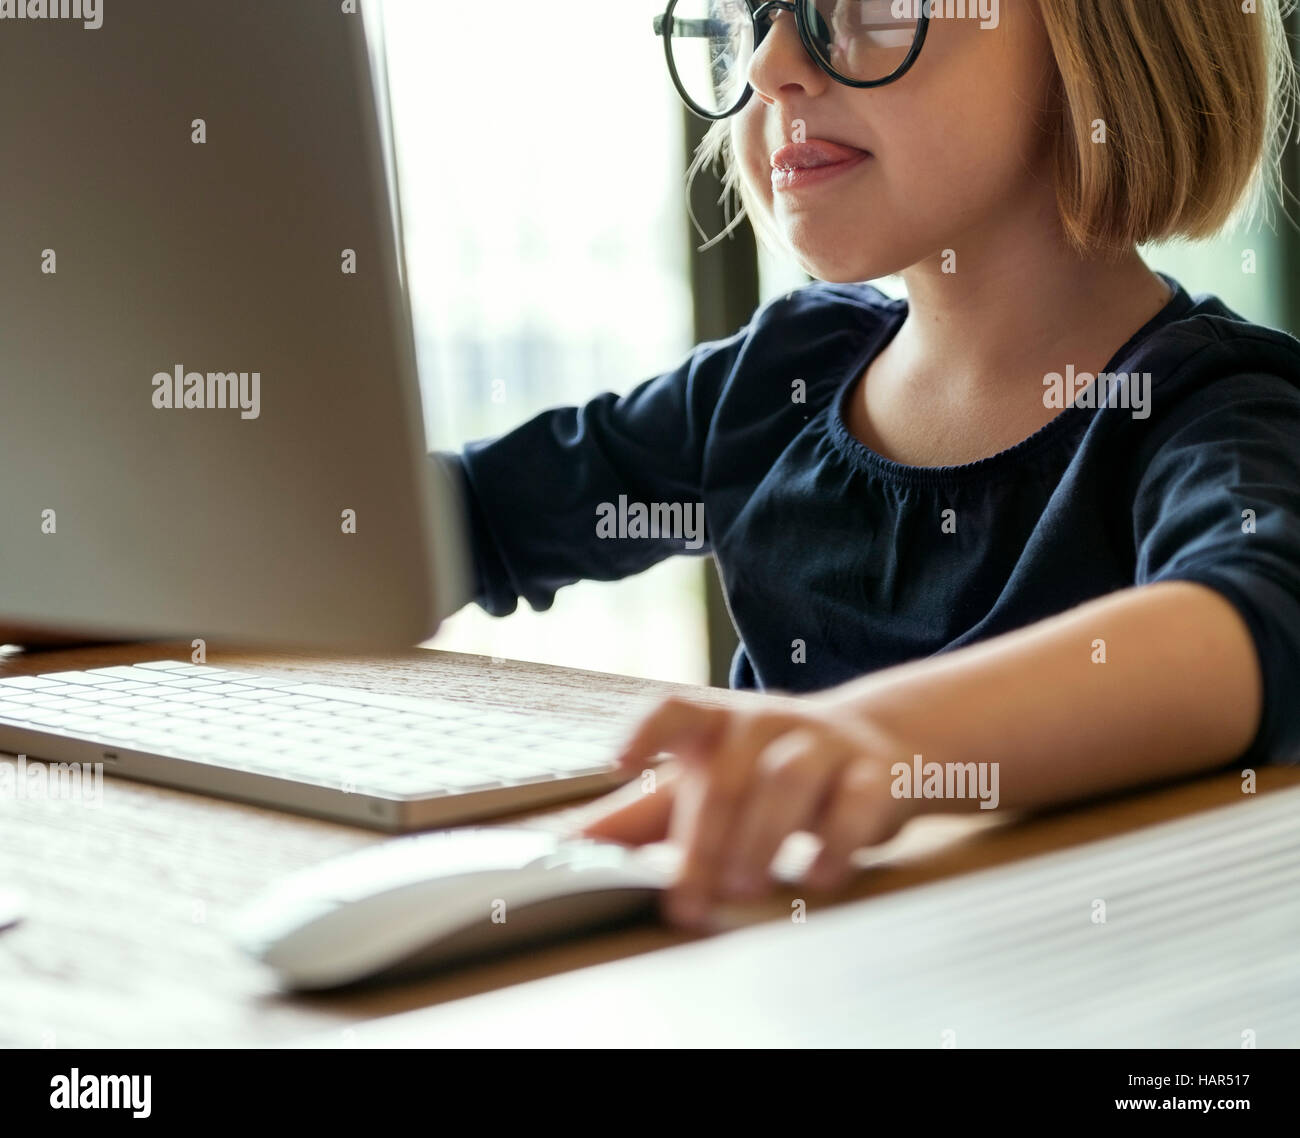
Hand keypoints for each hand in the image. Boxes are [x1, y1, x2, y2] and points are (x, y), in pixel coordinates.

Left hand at [580, 694, 915, 926]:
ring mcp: (822, 743)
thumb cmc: (763, 769)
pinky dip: (837, 842)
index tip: (618, 763)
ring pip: (789, 777)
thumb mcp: (699, 782)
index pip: (676, 709)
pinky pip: (856, 802)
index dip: (645, 731)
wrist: (874, 745)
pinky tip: (819, 877)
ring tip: (744, 886)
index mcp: (716, 722)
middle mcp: (766, 722)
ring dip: (763, 835)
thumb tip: (559, 848)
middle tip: (689, 900)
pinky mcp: (871, 773)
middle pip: (728, 774)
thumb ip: (634, 817)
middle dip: (704, 841)